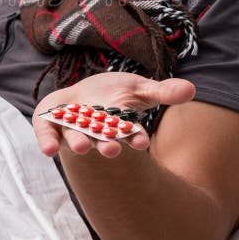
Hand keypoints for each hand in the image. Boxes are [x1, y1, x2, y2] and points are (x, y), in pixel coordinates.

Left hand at [33, 71, 194, 158]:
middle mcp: (96, 132)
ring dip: (79, 143)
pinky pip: (47, 134)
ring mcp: (72, 128)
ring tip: (82, 147)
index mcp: (119, 125)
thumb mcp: (139, 88)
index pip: (130, 134)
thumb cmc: (113, 97)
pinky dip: (47, 141)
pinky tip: (48, 151)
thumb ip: (162, 92)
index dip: (134, 137)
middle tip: (112, 150)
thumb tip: (191, 90)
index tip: (141, 141)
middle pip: (102, 141)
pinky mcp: (51, 124)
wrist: (80, 98)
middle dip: (107, 146)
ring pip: (76, 139)